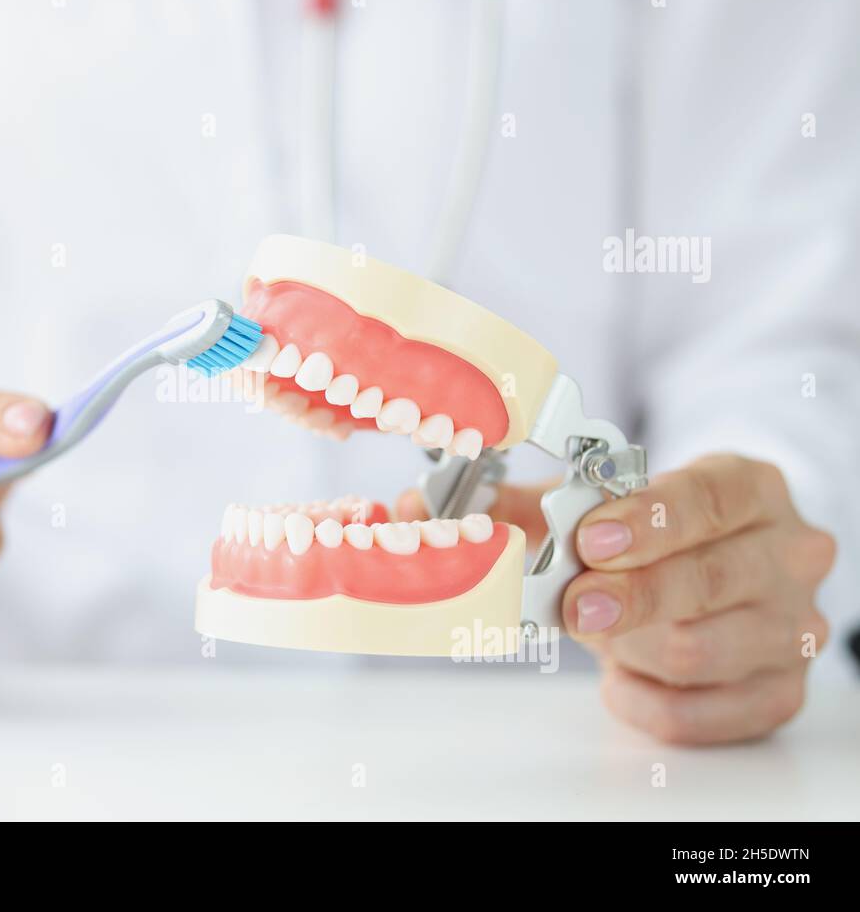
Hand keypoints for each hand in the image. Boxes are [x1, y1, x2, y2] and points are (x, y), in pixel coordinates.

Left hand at [397, 454, 835, 744]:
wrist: (718, 565)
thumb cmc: (648, 533)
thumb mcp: (592, 503)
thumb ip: (509, 503)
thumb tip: (410, 511)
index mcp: (748, 488)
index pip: (711, 497)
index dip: (649, 519)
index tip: (590, 539)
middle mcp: (786, 553)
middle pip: (711, 580)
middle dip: (629, 595)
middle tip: (573, 604)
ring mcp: (791, 626)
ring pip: (703, 650)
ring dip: (627, 645)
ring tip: (595, 627)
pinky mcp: (779, 692)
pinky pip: (704, 713)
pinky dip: (645, 701)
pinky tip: (620, 673)